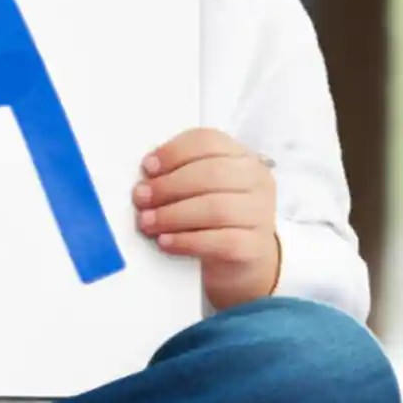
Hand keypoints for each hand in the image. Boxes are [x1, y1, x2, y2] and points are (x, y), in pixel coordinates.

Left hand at [134, 128, 279, 309]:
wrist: (243, 261)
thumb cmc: (214, 219)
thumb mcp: (202, 189)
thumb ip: (181, 175)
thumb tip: (146, 177)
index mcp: (241, 157)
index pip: (210, 142)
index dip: (175, 152)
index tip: (148, 166)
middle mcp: (256, 180)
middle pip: (212, 173)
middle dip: (170, 185)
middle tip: (141, 197)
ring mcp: (260, 213)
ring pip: (216, 208)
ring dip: (173, 215)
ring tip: (147, 222)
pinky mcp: (256, 246)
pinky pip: (221, 241)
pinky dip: (188, 241)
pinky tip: (166, 242)